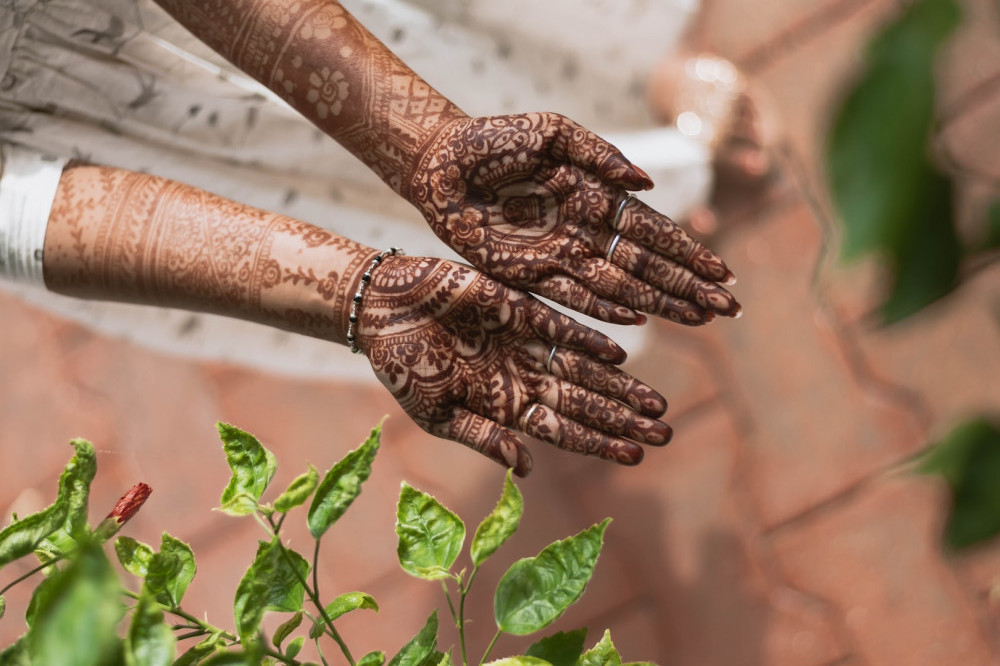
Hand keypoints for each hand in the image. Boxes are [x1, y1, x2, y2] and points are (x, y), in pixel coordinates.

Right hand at [356, 256, 671, 475]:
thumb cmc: (402, 369)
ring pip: (583, 369)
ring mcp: (524, 344)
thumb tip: (527, 469)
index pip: (564, 431)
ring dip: (619, 384)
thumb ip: (482, 437)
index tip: (637, 455)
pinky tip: (619, 351)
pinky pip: (561, 326)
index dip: (600, 444)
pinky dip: (588, 338)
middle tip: (665, 430)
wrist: (382, 313)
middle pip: (585, 403)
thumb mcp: (437, 414)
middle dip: (624, 418)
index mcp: (504, 407)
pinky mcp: (518, 309)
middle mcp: (523, 377)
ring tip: (655, 401)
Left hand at [406, 113, 740, 324]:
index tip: (724, 273)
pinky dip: (606, 309)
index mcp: (597, 195)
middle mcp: (585, 231)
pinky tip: (640, 317)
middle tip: (727, 307)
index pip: (654, 230)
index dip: (689, 252)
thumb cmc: (495, 138)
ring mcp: (560, 256)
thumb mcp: (554, 133)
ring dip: (660, 302)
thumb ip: (601, 155)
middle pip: (647, 265)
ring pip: (620, 286)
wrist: (441, 162)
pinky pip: (574, 298)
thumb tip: (647, 184)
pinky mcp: (528, 275)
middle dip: (688, 285)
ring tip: (699, 317)